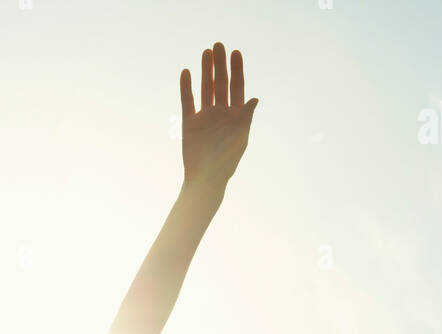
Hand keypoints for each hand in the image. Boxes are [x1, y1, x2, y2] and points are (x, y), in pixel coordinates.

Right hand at [180, 43, 258, 190]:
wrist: (205, 179)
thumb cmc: (226, 163)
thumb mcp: (239, 139)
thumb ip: (245, 117)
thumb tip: (254, 98)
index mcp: (236, 116)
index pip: (237, 87)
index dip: (237, 70)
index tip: (235, 52)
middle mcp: (221, 113)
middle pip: (221, 83)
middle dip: (220, 64)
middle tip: (218, 45)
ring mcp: (205, 116)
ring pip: (206, 88)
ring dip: (206, 71)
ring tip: (206, 52)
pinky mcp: (190, 122)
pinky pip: (188, 101)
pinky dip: (187, 87)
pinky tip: (187, 72)